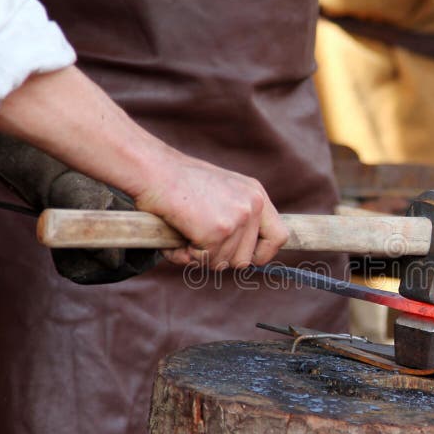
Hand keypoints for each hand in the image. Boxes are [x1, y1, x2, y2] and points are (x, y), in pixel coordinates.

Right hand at [134, 153, 287, 267]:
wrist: (153, 169)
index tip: (246, 257)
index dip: (263, 253)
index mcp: (256, 194)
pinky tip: (177, 235)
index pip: (280, 236)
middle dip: (221, 258)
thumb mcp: (219, 192)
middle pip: (247, 259)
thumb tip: (241, 257)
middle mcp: (253, 205)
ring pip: (224, 263)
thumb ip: (235, 218)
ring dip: (200, 256)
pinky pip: (204, 260)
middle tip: (198, 241)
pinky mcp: (218, 231)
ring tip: (184, 233)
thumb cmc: (176, 182)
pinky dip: (185, 255)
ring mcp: (238, 218)